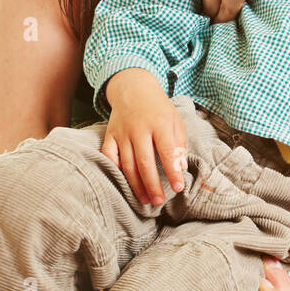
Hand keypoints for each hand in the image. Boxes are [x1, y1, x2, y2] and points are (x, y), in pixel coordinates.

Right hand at [101, 68, 186, 206]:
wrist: (134, 89)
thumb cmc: (159, 109)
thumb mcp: (175, 121)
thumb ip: (179, 144)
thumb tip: (180, 169)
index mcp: (160, 123)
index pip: (168, 152)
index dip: (173, 172)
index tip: (178, 188)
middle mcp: (139, 128)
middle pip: (145, 162)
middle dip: (153, 185)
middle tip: (159, 202)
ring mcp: (122, 132)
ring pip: (127, 164)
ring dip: (136, 185)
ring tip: (145, 200)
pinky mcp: (110, 135)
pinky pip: (109, 157)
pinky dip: (115, 172)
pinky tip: (124, 184)